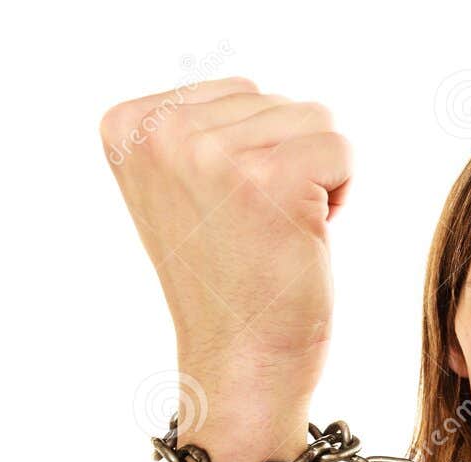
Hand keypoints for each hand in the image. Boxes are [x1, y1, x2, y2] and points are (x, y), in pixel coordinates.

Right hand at [99, 77, 351, 419]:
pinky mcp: (270, 178)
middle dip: (287, 163)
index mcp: (129, 126)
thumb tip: (254, 95)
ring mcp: (210, 153)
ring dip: (314, 179)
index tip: (227, 212)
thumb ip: (202, 129)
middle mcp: (159, 132)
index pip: (238, 91)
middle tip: (256, 231)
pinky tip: (303, 236)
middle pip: (276, 100)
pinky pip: (341, 149)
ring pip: (315, 121)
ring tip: (276, 233)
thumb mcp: (185, 188)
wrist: (241, 361)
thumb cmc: (228, 282)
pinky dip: (341, 194)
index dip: (255, 152)